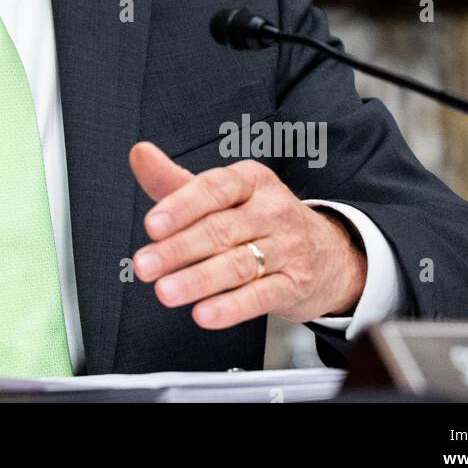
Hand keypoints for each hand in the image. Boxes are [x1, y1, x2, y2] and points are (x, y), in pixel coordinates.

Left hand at [128, 142, 366, 327]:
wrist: (327, 253)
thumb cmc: (259, 218)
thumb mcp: (223, 195)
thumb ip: (176, 180)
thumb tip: (139, 153)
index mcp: (251, 180)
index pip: (214, 188)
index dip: (181, 207)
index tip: (151, 226)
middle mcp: (273, 210)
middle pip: (221, 229)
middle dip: (179, 249)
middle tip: (144, 266)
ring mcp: (288, 248)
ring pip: (239, 264)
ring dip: (198, 280)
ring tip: (165, 291)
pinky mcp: (296, 284)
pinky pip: (261, 296)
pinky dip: (231, 307)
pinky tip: (204, 314)